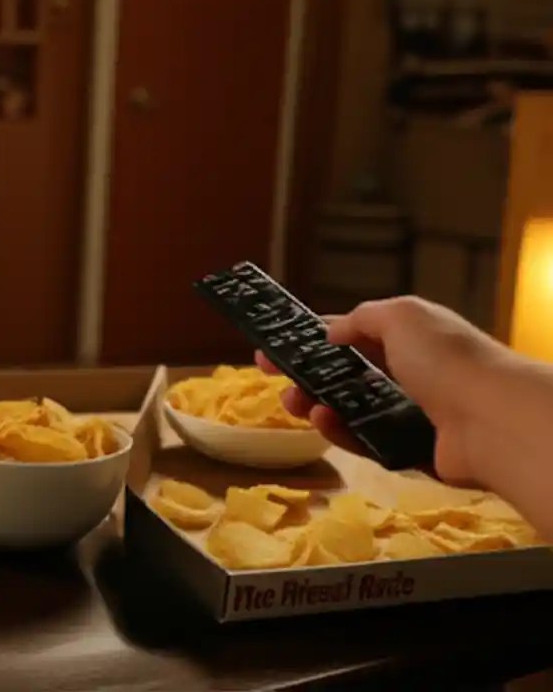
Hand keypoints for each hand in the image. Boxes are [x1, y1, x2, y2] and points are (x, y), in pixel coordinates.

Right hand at [255, 296, 506, 481]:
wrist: (491, 420)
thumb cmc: (448, 359)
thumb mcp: (402, 315)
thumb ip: (362, 318)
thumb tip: (332, 332)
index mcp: (408, 339)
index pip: (350, 337)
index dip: (311, 342)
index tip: (274, 349)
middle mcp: (408, 375)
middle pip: (344, 378)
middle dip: (306, 379)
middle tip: (278, 382)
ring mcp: (407, 414)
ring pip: (349, 412)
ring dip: (317, 407)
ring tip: (300, 406)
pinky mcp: (406, 450)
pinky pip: (364, 443)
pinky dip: (341, 434)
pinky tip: (325, 422)